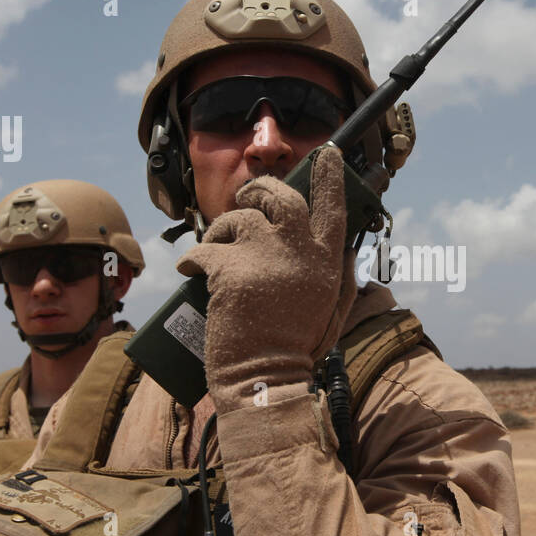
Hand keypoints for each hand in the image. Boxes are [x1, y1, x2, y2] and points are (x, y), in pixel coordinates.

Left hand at [176, 147, 356, 412]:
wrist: (263, 381)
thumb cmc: (294, 351)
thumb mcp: (331, 312)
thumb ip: (340, 278)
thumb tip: (344, 250)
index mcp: (328, 264)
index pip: (334, 208)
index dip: (329, 177)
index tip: (327, 153)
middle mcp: (302, 254)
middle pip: (282, 197)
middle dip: (260, 189)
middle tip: (246, 196)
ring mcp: (267, 259)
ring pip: (238, 219)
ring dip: (221, 230)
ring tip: (215, 249)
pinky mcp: (232, 271)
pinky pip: (205, 249)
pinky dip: (194, 257)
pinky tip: (190, 269)